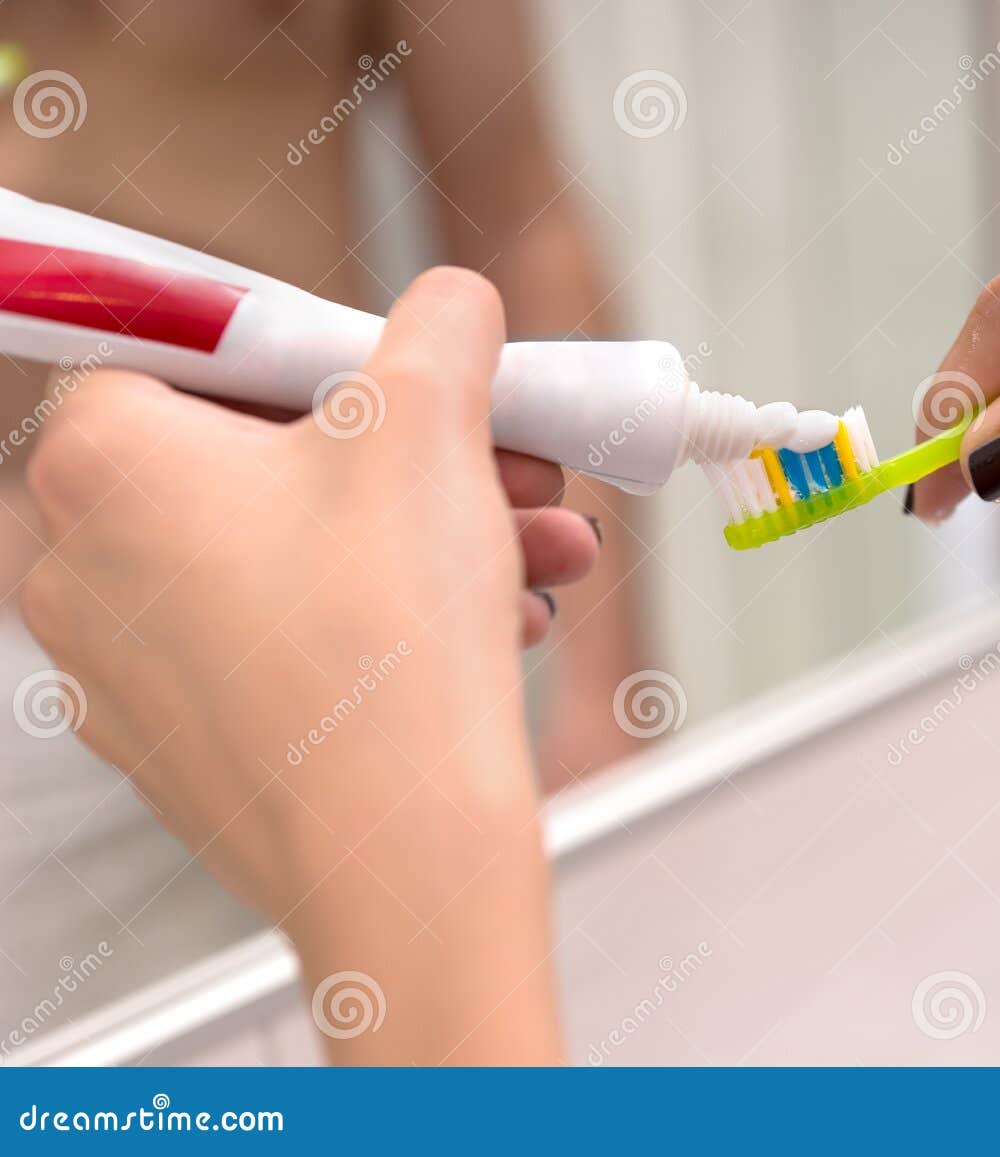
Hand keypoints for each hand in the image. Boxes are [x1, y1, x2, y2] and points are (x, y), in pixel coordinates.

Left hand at [22, 267, 592, 1062]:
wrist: (404, 855)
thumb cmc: (384, 648)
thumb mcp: (429, 425)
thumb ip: (438, 327)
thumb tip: (448, 303)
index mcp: (96, 463)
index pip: (183, 346)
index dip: (312, 350)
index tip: (387, 369)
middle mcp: (76, 565)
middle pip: (258, 453)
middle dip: (411, 449)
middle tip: (501, 450)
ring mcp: (125, 665)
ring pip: (291, 550)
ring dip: (427, 531)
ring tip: (538, 541)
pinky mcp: (185, 737)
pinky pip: (288, 635)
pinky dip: (386, 612)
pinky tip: (495, 612)